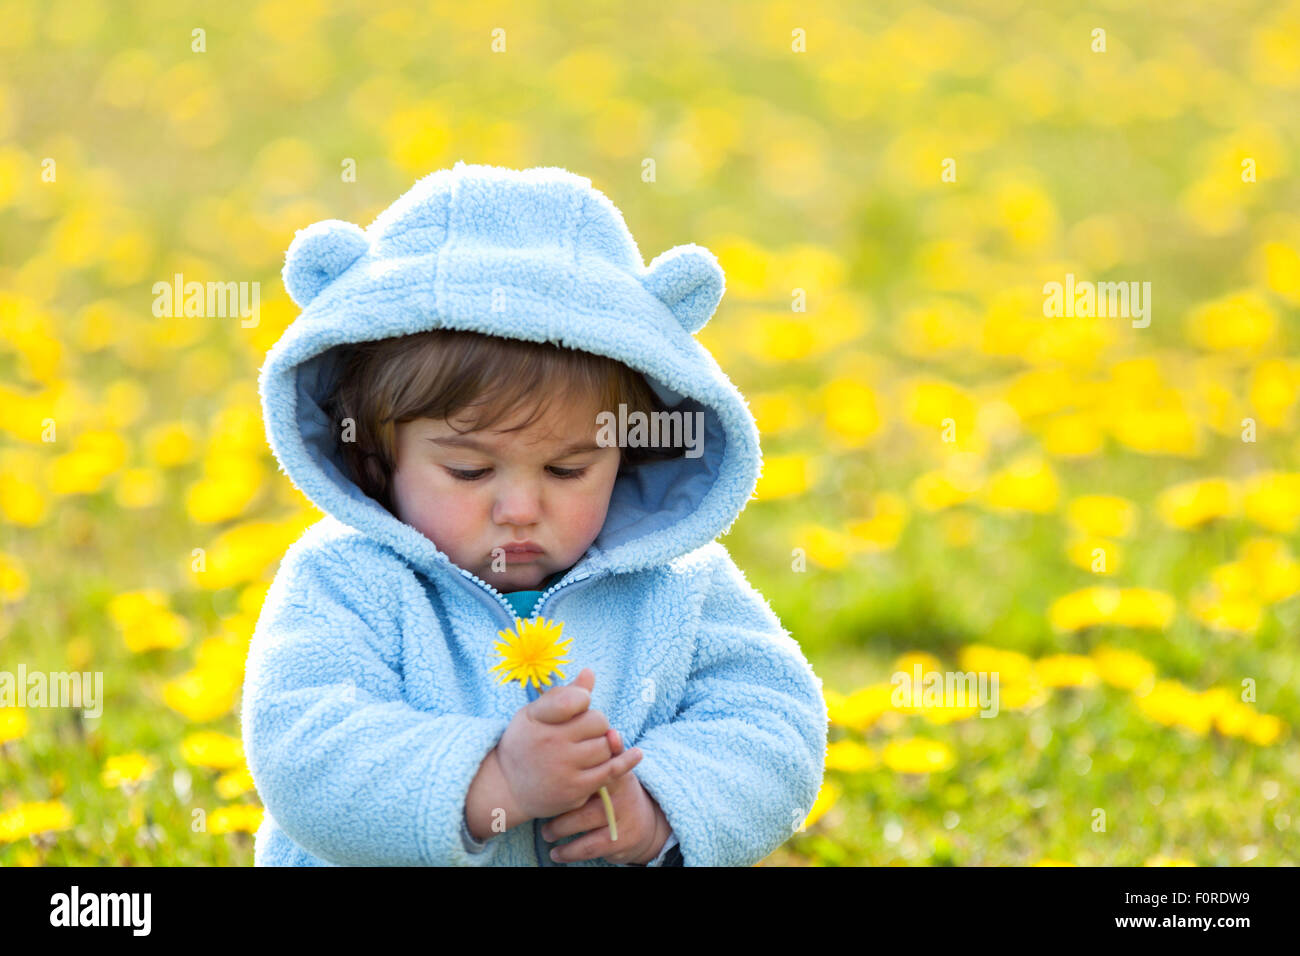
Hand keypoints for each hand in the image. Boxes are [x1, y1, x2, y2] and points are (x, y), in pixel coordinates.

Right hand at [495, 668, 642, 821]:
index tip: (579, 704)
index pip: (575, 699)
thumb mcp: (535, 714)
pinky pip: (610, 771)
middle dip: (596, 723)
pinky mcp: (575, 789)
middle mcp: (549, 742)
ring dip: (604, 744)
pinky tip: (637, 753)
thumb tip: (590, 673)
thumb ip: (563, 695)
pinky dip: (626, 761)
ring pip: (605, 746)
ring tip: (588, 747)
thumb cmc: (525, 743)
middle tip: (583, 731)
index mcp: (537, 718)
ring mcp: (564, 768)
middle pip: (598, 722)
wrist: (507, 788)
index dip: (583, 699)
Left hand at [541, 728, 670, 864]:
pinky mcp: (618, 841)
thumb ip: (604, 753)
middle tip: (543, 807)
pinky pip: (587, 847)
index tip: (588, 750)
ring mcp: (621, 818)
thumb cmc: (616, 793)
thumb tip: (608, 731)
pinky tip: (555, 853)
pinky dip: (568, 852)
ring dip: (559, 828)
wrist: (643, 825)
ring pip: (581, 821)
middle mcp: (621, 794)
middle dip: (561, 800)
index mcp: (618, 774)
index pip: (605, 761)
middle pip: (585, 791)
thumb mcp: (615, 773)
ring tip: (546, 832)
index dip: (599, 755)